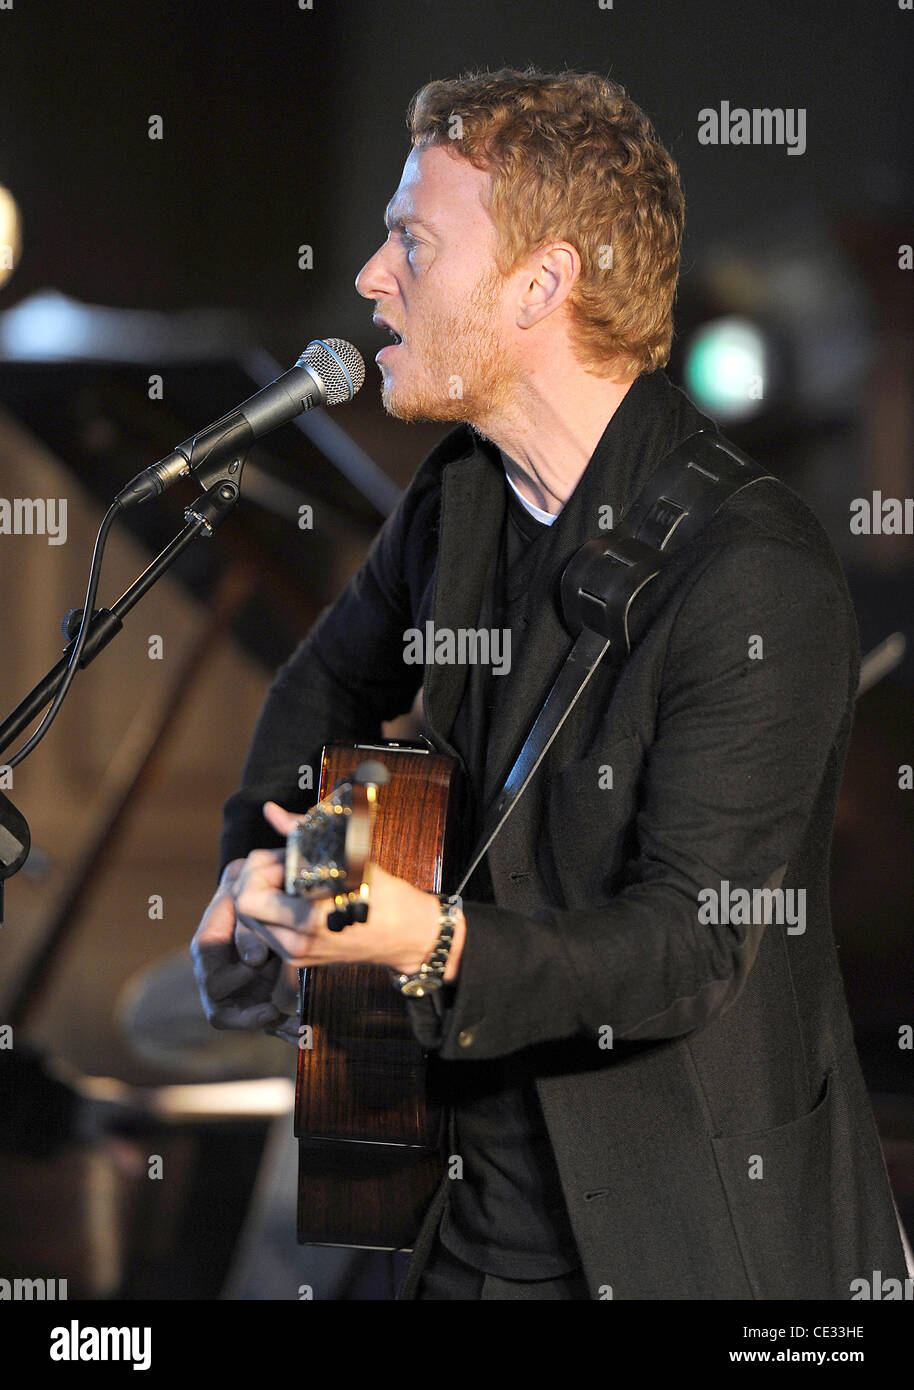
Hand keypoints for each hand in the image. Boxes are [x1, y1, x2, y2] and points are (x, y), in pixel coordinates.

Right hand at [190, 857, 297, 1037]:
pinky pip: (266, 1022)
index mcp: (207, 947)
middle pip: (219, 1009)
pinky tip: (303, 1035)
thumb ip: (244, 922)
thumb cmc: (248, 887)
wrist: (262, 891)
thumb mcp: (242, 892)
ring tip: (291, 1027)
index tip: (260, 963)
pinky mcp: (256, 997)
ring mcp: (236, 990)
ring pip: (241, 1020)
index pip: (210, 973)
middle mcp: (216, 974)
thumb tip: (255, 959)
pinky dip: (283, 1029)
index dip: (234, 975)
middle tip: (271, 1009)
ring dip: (264, 1023)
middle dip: (246, 1010)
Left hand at [232, 801, 463, 979]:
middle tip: (283, 865)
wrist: (408, 935)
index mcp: (310, 920)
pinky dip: (271, 910)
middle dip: (255, 880)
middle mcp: (298, 943)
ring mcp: (297, 956)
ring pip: (251, 921)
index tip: (285, 858)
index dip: (259, 870)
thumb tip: (270, 811)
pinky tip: (294, 896)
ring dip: (261, 895)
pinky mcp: (299, 960)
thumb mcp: (347, 859)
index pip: (249, 898)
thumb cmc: (385, 896)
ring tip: (291, 880)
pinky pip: (266, 932)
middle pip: (243, 909)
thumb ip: (300, 834)